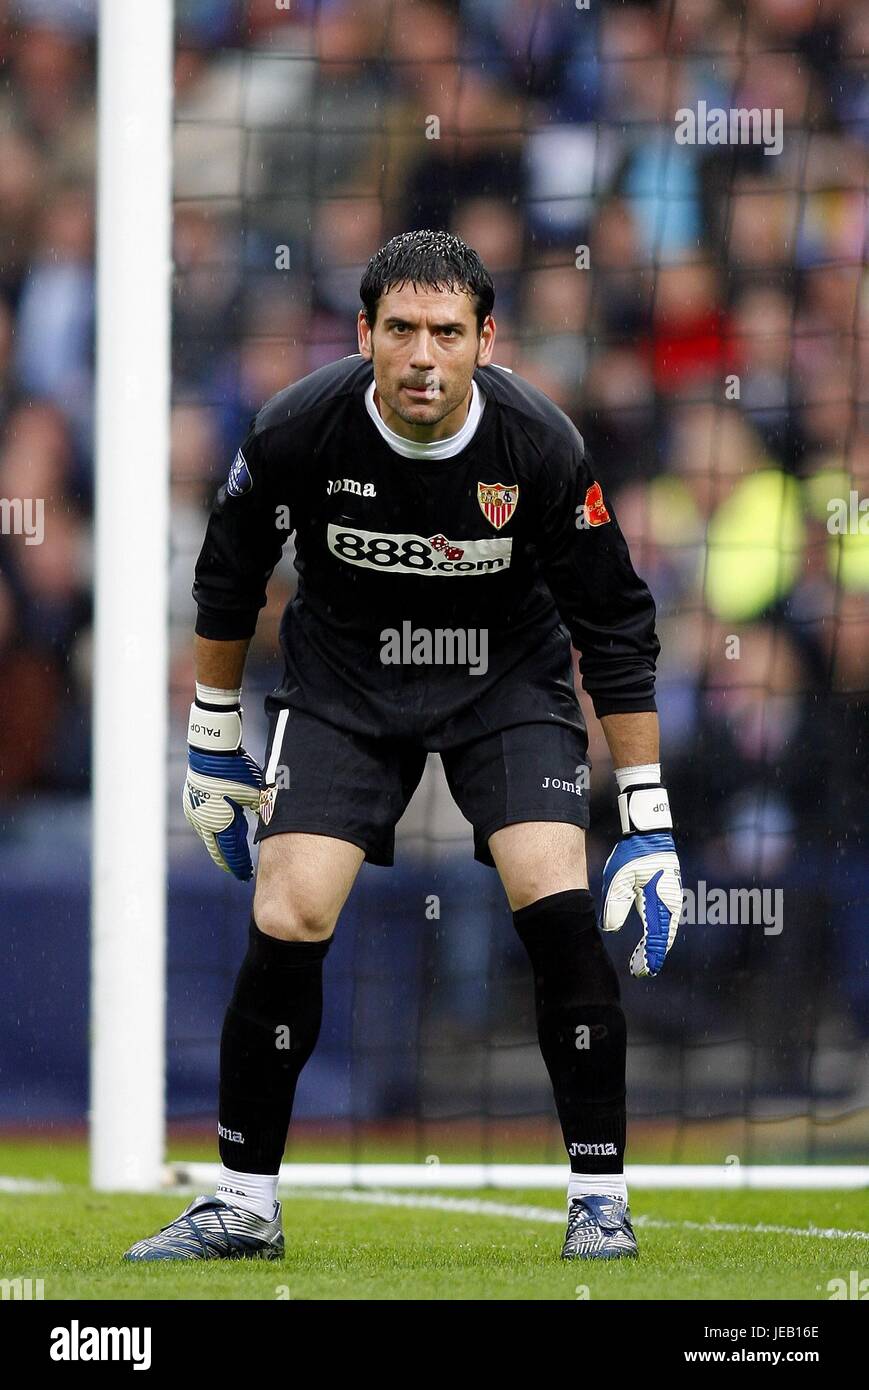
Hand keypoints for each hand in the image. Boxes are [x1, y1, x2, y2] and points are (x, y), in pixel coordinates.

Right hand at [183, 698, 262, 880]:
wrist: (211, 749)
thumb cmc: (236, 771)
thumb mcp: (255, 793)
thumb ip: (262, 812)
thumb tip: (269, 827)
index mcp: (220, 823)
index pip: (231, 852)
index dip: (239, 865)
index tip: (246, 875)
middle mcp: (205, 822)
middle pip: (217, 850)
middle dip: (229, 861)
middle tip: (240, 871)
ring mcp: (195, 813)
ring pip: (209, 837)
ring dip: (220, 845)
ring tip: (231, 854)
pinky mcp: (191, 803)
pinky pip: (203, 823)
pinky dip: (213, 831)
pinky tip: (221, 832)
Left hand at [601, 832, 682, 977]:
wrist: (649, 834)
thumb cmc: (632, 854)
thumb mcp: (618, 879)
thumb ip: (615, 905)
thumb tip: (611, 929)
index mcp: (658, 902)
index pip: (655, 938)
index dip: (648, 957)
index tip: (640, 971)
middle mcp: (669, 903)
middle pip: (664, 939)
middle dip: (652, 957)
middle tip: (639, 971)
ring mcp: (672, 899)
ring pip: (667, 931)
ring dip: (657, 947)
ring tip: (643, 962)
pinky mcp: (670, 895)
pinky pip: (667, 921)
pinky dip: (660, 935)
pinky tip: (651, 942)